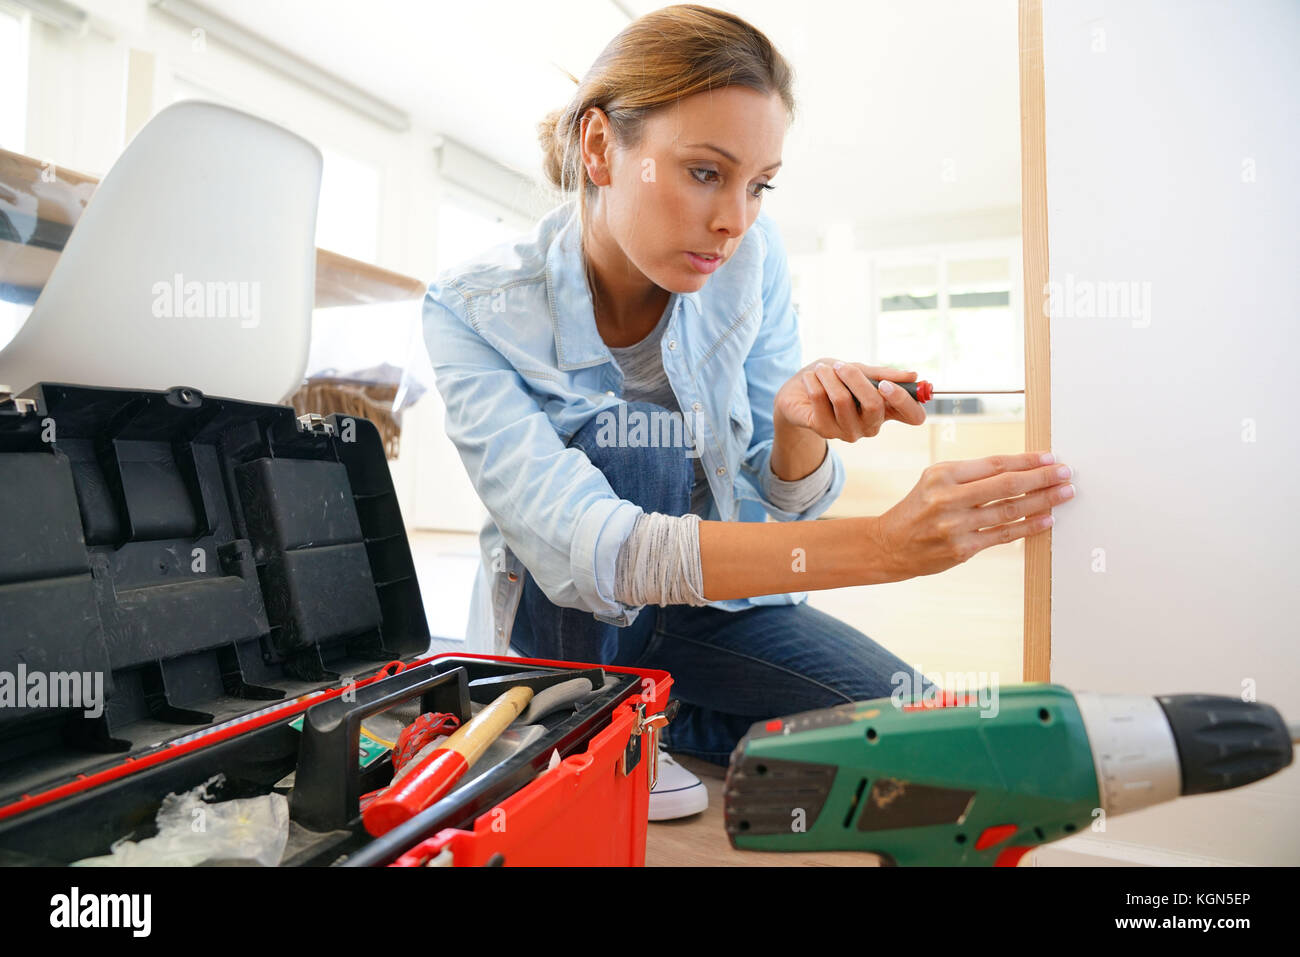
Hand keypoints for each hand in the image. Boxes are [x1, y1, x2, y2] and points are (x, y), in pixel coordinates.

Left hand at [774, 359, 925, 441]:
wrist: (798, 391)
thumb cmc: (834, 379)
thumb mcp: (859, 370)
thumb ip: (882, 374)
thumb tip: (913, 375)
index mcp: (886, 410)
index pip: (913, 415)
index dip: (904, 400)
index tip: (885, 384)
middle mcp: (871, 425)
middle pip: (875, 405)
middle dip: (855, 378)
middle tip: (841, 365)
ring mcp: (848, 431)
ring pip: (843, 400)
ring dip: (829, 376)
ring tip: (820, 369)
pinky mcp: (824, 431)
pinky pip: (821, 400)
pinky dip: (814, 381)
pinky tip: (810, 378)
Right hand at [868, 452, 1075, 580]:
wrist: (890, 544)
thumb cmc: (919, 508)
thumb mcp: (935, 481)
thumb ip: (971, 475)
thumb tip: (1019, 470)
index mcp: (942, 474)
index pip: (994, 464)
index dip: (1026, 461)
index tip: (1050, 458)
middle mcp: (948, 498)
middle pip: (1006, 485)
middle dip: (1042, 478)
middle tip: (1066, 473)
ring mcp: (955, 526)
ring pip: (1009, 510)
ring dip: (1042, 502)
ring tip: (1064, 494)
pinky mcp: (962, 549)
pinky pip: (1003, 535)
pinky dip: (1028, 526)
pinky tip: (1046, 519)